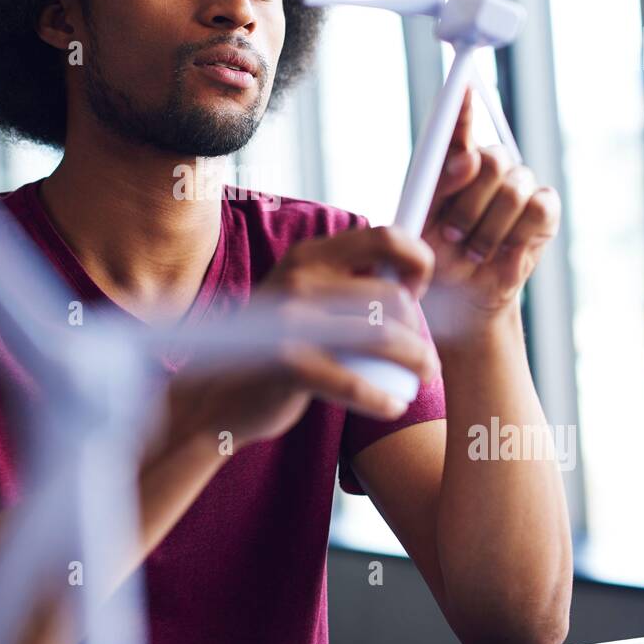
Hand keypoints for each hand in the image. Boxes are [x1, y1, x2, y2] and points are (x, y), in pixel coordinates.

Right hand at [148, 225, 440, 459]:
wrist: (219, 395)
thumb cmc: (277, 348)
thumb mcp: (306, 297)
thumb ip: (347, 281)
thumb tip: (410, 274)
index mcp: (309, 255)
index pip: (386, 237)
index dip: (418, 262)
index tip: (416, 293)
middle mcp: (300, 278)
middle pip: (392, 294)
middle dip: (419, 326)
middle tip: (419, 349)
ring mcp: (292, 320)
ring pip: (382, 335)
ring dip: (416, 359)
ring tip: (423, 374)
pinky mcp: (289, 363)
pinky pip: (356, 382)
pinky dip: (382, 398)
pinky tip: (392, 406)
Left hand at [421, 86, 560, 327]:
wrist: (460, 296)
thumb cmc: (434, 255)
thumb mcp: (422, 223)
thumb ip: (438, 186)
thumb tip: (467, 158)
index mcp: (452, 161)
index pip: (458, 124)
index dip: (462, 106)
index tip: (461, 89)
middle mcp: (489, 165)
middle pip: (492, 159)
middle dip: (469, 202)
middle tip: (453, 234)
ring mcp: (520, 184)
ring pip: (514, 187)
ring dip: (488, 227)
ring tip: (472, 252)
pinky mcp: (544, 209)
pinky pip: (539, 208)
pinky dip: (517, 233)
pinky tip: (502, 250)